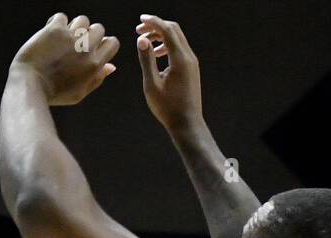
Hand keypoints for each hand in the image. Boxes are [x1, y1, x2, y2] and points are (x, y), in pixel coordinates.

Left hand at [11, 13, 119, 106]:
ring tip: (61, 39)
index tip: (91, 48)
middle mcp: (86, 49)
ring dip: (74, 27)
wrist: (29, 87)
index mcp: (94, 65)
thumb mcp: (78, 94)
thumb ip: (96, 80)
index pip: (112, 42)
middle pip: (98, 28)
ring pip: (82, 20)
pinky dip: (55, 23)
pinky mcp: (55, 30)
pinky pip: (61, 17)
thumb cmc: (53, 93)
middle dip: (88, 34)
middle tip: (74, 44)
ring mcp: (71, 38)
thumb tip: (111, 67)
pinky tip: (49, 34)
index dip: (102, 44)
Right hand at [135, 15, 201, 133]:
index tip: (140, 20)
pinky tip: (156, 54)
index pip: (167, 30)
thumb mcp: (152, 85)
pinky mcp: (191, 68)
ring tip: (145, 43)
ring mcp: (192, 62)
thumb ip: (146, 60)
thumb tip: (141, 40)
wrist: (187, 123)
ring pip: (177, 39)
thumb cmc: (167, 108)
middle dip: (156, 26)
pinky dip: (167, 45)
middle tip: (139, 30)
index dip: (153, 22)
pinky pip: (179, 49)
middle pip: (174, 30)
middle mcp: (189, 57)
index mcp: (179, 59)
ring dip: (161, 36)